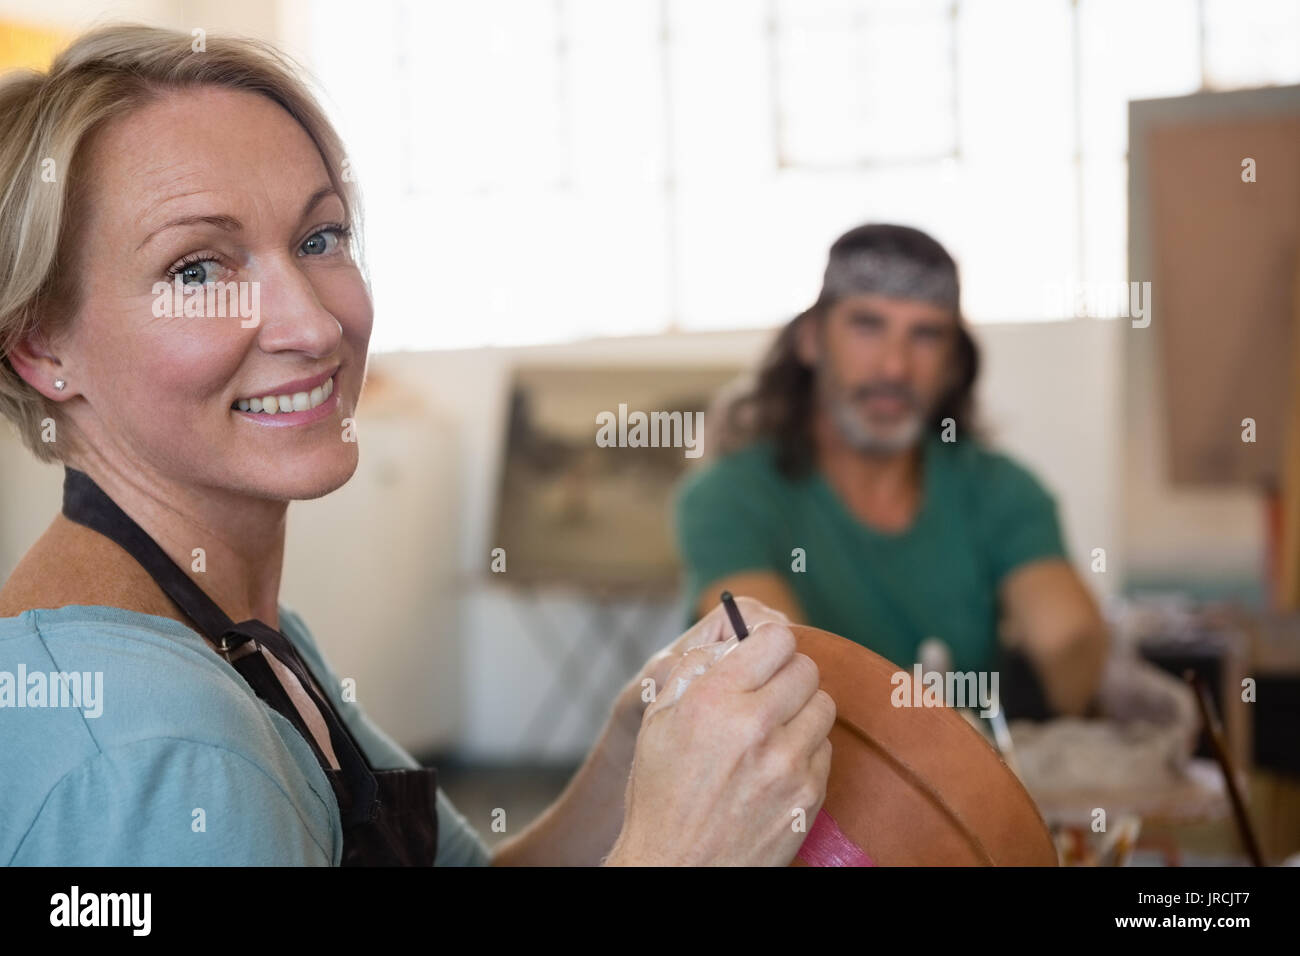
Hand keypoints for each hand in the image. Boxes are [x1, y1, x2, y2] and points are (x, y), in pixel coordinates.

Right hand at [607, 618, 834, 865]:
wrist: (677, 869)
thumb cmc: (662, 794)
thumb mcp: (657, 721)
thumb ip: (694, 669)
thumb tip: (733, 641)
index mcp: (714, 700)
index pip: (777, 639)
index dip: (770, 644)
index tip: (763, 656)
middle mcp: (755, 727)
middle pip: (807, 669)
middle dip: (788, 676)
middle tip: (768, 694)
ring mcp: (787, 764)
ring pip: (823, 706)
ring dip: (801, 713)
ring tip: (772, 733)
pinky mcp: (809, 795)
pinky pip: (825, 749)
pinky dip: (806, 751)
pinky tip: (776, 767)